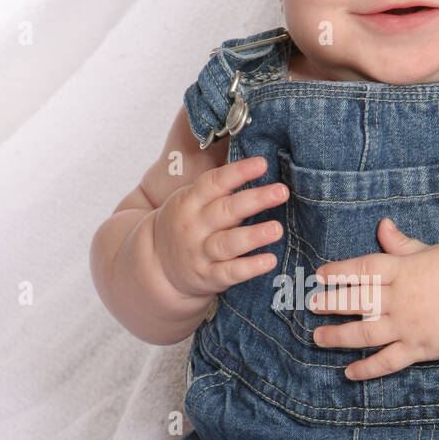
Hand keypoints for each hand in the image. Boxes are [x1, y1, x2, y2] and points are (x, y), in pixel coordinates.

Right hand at [153, 154, 287, 297]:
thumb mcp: (190, 200)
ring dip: (253, 236)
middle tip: (282, 191)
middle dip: (255, 200)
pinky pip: (230, 272)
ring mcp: (200, 253)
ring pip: (228, 243)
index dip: (238, 172)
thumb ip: (217, 187)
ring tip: (277, 228)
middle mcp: (195, 226)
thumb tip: (258, 162)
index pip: (214, 182)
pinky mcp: (208, 276)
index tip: (262, 163)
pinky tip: (270, 260)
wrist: (156, 265)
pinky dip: (250, 268)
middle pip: (226, 211)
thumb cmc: (185, 224)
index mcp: (190, 201)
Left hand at [308, 217, 438, 379]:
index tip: (320, 275)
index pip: (364, 268)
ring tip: (318, 337)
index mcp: (404, 271)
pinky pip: (387, 361)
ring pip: (365, 333)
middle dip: (332, 303)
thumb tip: (382, 225)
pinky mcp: (416, 349)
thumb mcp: (430, 251)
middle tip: (311, 305)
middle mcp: (401, 299)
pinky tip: (349, 372)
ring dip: (339, 336)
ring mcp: (407, 326)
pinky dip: (367, 369)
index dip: (340, 271)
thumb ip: (402, 244)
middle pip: (359, 300)